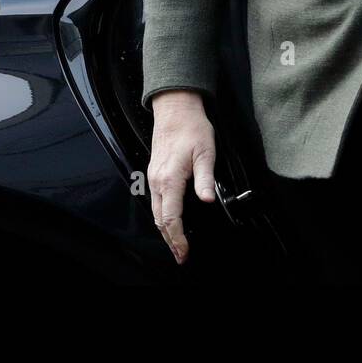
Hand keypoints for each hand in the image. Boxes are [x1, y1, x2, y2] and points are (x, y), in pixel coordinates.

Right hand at [146, 89, 216, 263]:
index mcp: (170, 178)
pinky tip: (170, 219)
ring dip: (165, 229)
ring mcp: (154, 176)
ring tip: (176, 242)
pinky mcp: (155, 171)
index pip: (171, 218)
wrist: (175, 108)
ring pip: (156, 211)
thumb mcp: (206, 151)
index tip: (184, 251)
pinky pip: (155, 200)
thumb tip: (207, 200)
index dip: (178, 238)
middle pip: (160, 219)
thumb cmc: (192, 127)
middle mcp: (158, 180)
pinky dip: (162, 215)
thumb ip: (205, 178)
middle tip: (181, 254)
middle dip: (170, 240)